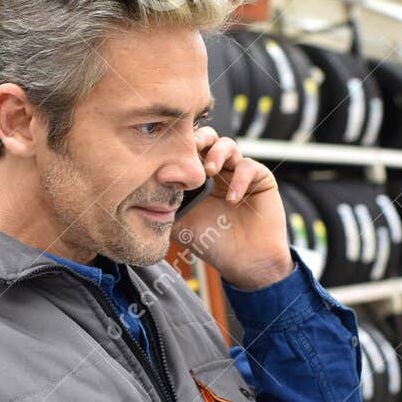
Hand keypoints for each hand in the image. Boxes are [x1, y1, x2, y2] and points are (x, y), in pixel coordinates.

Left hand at [173, 126, 293, 290]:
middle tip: (190, 149)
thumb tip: (141, 191)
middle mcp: (220, 172)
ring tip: (210, 171)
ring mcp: (239, 174)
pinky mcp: (260, 179)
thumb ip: (165, 206)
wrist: (246, 263)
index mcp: (199, 178)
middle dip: (199, 139)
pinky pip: (248, 166)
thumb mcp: (181, 225)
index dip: (181, 147)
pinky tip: (231, 200)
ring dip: (217, 153)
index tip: (170, 152)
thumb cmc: (214, 244)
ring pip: (228, 145)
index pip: (189, 151)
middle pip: (208, 139)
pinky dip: (239, 179)